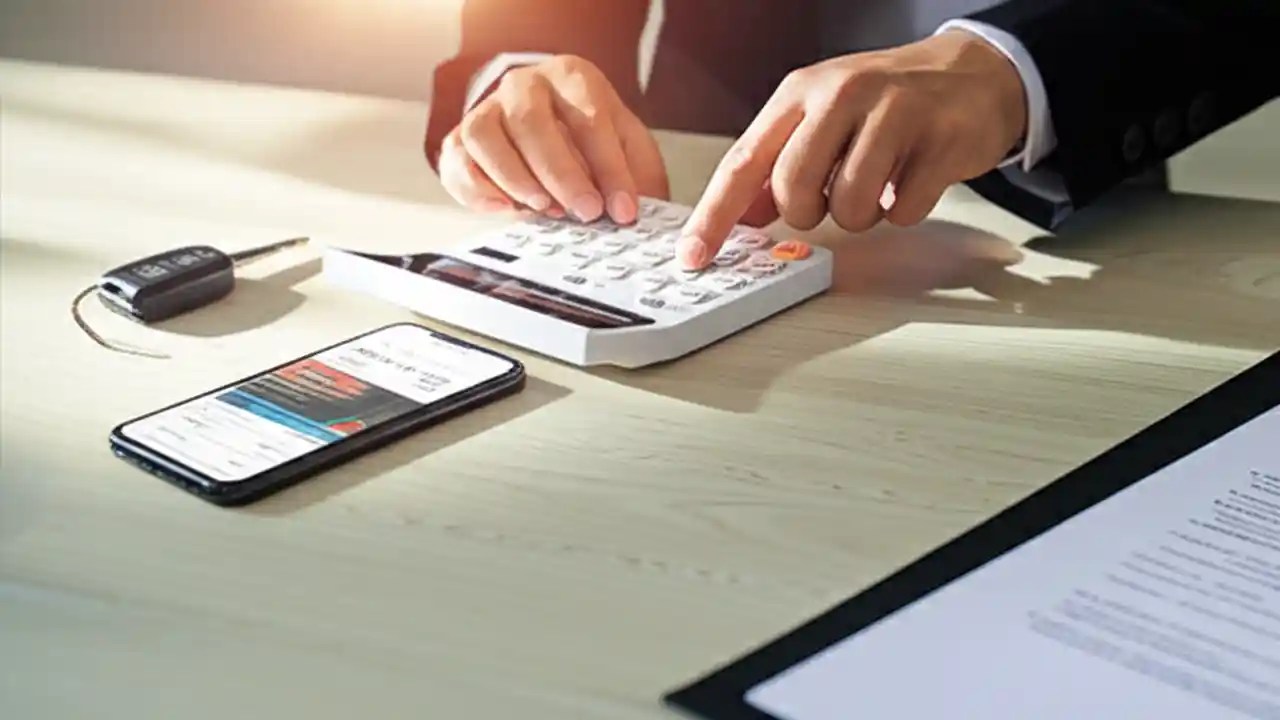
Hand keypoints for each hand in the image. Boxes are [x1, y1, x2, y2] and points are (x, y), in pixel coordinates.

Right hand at [439, 54, 668, 224]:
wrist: (555, 126)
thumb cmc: (593, 138)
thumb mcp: (629, 147)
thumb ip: (636, 175)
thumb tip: (632, 214)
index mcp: (572, 76)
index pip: (589, 117)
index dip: (609, 168)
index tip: (623, 209)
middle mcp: (524, 85)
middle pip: (531, 122)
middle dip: (561, 174)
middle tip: (586, 213)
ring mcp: (487, 109)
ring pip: (484, 135)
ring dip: (514, 178)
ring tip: (543, 209)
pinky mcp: (461, 139)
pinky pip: (455, 160)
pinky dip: (475, 189)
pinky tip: (504, 210)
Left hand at [677, 30, 1027, 267]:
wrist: (973, 72)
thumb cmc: (890, 100)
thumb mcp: (822, 118)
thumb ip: (778, 164)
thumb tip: (743, 218)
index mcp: (801, 92)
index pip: (743, 162)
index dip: (715, 216)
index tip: (695, 255)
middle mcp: (842, 95)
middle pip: (794, 189)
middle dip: (809, 212)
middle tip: (832, 194)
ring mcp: (894, 114)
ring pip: (849, 206)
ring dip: (860, 215)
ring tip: (876, 185)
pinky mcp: (939, 141)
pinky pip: (901, 213)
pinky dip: (902, 211)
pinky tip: (910, 180)